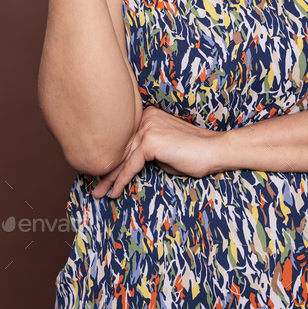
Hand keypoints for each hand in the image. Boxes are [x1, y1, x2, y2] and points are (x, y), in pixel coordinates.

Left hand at [90, 105, 221, 198]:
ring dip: (109, 178)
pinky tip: (114, 192)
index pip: (124, 140)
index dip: (111, 158)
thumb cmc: (190, 153)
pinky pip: (131, 165)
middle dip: (106, 169)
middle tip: (94, 186)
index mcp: (147, 115)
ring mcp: (148, 128)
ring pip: (122, 157)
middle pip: (120, 148)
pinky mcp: (151, 141)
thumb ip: (144, 151)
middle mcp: (145, 117)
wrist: (213, 151)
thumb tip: (126, 162)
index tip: (99, 172)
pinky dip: (122, 180)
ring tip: (98, 193)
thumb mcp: (162, 150)